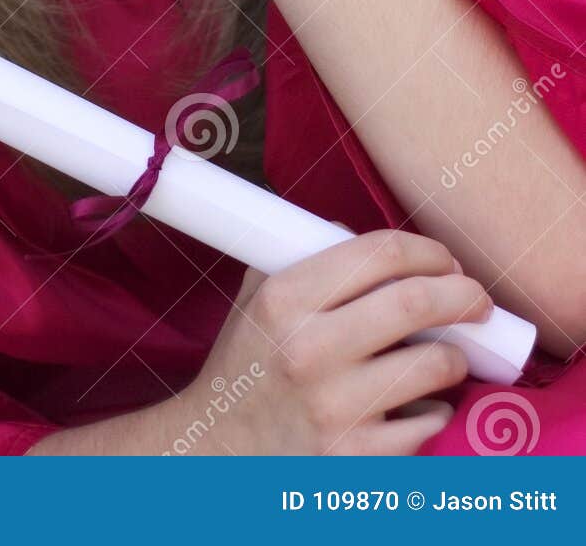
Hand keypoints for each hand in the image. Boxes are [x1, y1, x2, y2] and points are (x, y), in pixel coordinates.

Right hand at [170, 229, 490, 455]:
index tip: (444, 259)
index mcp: (284, 300)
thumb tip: (361, 237)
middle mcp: (308, 350)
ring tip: (453, 354)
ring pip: (433, 365)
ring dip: (456, 356)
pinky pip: (428, 423)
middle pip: (415, 302)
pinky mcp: (357, 459)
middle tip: (477, 298)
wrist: (220, 453)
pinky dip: (437, 408)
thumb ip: (302, 261)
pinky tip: (424, 402)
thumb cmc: (246, 370)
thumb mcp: (256, 302)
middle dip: (463, 293)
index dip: (426, 250)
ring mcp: (335, 409)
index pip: (378, 253)